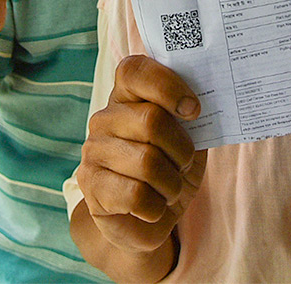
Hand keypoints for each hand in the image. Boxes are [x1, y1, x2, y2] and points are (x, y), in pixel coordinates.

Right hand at [77, 55, 205, 253]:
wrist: (144, 220)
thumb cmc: (168, 170)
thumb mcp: (186, 139)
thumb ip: (189, 118)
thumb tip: (199, 105)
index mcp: (126, 97)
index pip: (134, 71)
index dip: (167, 86)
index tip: (193, 110)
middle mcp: (104, 119)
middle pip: (151, 121)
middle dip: (182, 151)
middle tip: (183, 165)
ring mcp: (93, 151)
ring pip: (147, 163)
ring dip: (172, 184)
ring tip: (168, 189)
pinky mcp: (90, 186)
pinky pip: (137, 195)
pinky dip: (156, 207)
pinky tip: (151, 207)